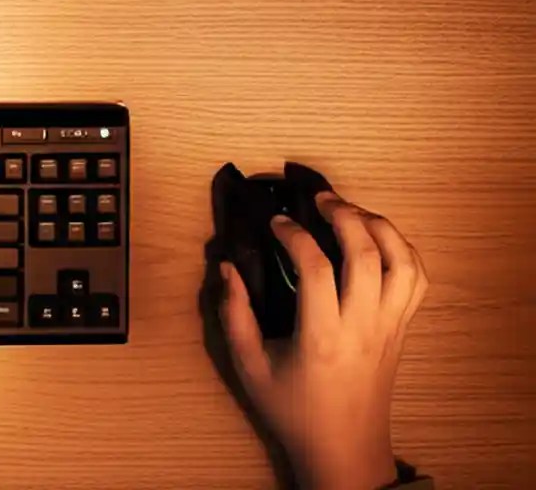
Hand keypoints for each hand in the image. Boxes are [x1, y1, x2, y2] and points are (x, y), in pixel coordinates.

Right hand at [220, 191, 427, 489]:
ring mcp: (390, 325)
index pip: (318, 267)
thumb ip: (233, 315)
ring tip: (351, 210)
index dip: (295, 235)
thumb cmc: (292, 408)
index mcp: (323, 336)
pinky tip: (378, 238)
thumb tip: (227, 268)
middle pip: (368, 253)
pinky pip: (416, 278)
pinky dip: (402, 248)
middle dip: (344, 213)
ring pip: (403, 260)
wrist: (343, 447)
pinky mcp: (402, 327)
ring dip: (380, 225)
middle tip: (319, 198)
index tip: (276, 222)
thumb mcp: (248, 366)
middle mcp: (364, 326)